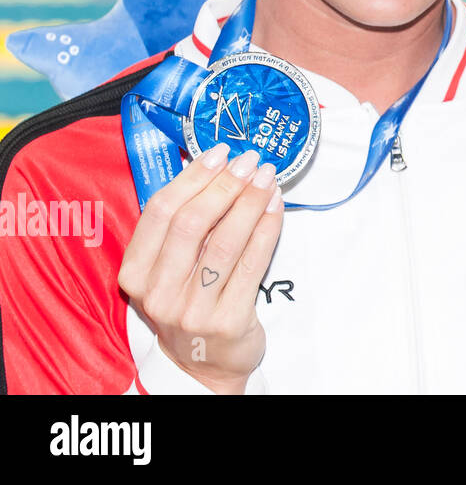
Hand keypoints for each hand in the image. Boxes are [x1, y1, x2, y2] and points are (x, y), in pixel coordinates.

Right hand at [118, 144, 283, 393]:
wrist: (204, 365)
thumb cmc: (190, 302)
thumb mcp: (170, 269)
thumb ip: (182, 226)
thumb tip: (212, 167)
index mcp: (135, 274)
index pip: (160, 213)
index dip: (191, 178)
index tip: (218, 153)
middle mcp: (158, 293)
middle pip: (192, 223)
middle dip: (225, 185)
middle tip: (249, 161)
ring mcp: (192, 310)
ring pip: (225, 242)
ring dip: (250, 202)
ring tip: (267, 177)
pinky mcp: (228, 320)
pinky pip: (252, 264)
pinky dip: (267, 229)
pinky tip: (277, 206)